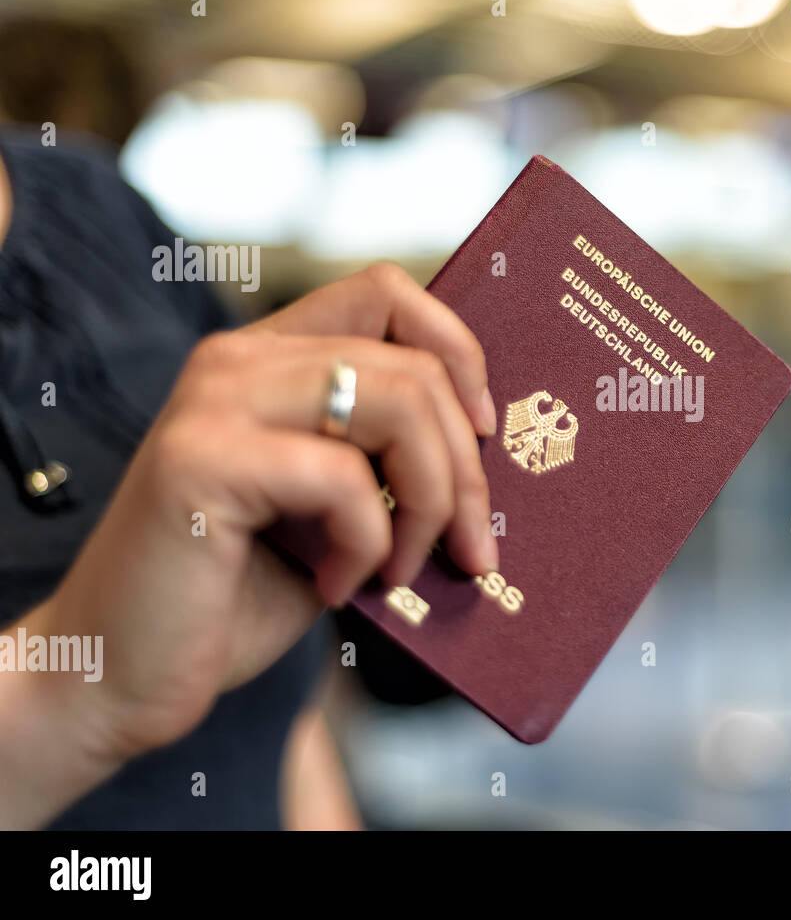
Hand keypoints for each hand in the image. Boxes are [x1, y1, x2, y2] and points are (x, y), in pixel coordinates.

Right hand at [42, 263, 496, 763]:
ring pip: (397, 404)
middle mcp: (239, 360)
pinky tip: (334, 586)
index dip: (457, 352)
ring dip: (429, 503)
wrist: (123, 674)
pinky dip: (366, 545)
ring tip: (400, 570)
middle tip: (468, 547)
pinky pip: (345, 478)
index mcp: (270, 359)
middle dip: (467, 469)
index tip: (484, 434)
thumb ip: (386, 460)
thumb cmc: (238, 594)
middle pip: (414, 365)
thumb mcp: (333, 509)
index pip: (387, 294)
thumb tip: (490, 450)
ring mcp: (215, 402)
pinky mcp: (200, 460)